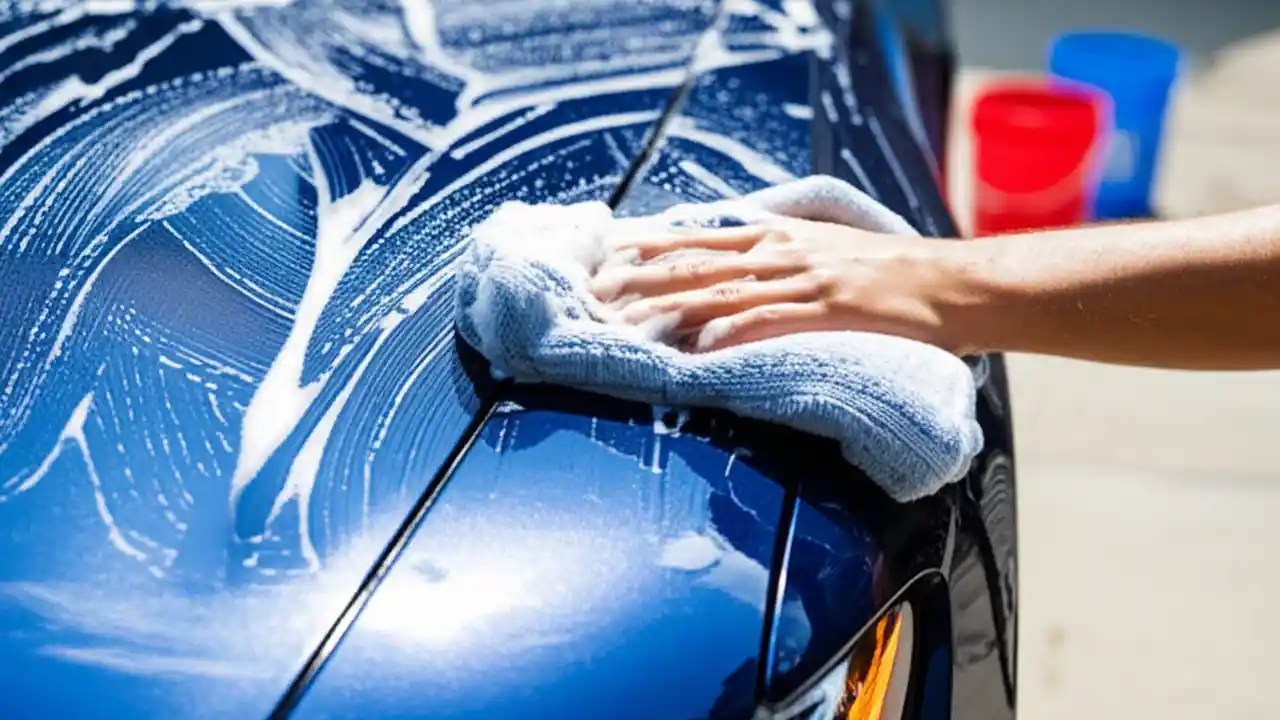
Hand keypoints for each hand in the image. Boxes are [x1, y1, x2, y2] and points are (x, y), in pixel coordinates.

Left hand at [591, 218, 977, 352]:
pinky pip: (771, 320)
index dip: (644, 248)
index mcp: (775, 236)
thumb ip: (772, 254)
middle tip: (591, 297)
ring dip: (668, 308)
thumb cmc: (886, 272)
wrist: (951, 283)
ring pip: (720, 290)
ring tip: (623, 324)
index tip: (600, 260)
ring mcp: (803, 279)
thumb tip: (725, 264)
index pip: (694, 238)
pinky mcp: (829, 310)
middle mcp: (780, 251)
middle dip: (637, 280)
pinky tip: (699, 346)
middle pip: (692, 263)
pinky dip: (732, 331)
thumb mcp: (821, 248)